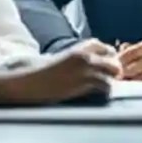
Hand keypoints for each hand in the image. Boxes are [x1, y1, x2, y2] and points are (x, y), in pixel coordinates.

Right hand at [4, 39, 121, 104]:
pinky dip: (105, 91)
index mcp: (77, 50)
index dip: (108, 56)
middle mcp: (83, 57)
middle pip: (113, 59)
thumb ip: (76, 60)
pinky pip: (105, 85)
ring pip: (112, 71)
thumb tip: (90, 67)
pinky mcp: (82, 83)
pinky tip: (99, 95)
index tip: (106, 66)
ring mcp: (84, 69)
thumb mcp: (60, 60)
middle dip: (114, 69)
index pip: (104, 47)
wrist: (28, 83)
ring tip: (104, 88)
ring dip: (110, 80)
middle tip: (110, 79)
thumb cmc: (41, 74)